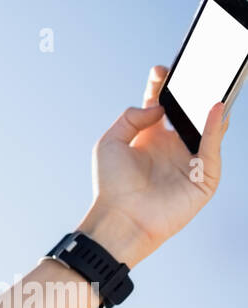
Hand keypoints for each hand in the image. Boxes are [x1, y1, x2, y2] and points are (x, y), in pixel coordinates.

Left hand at [77, 64, 230, 266]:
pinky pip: (213, 149)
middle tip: (198, 70)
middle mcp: (171, 148)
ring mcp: (189, 163)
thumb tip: (159, 106)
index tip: (162, 70)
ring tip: (213, 84)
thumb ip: (131, 117)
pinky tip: (214, 110)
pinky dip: (216, 128)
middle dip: (195, 93)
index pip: (161, 106)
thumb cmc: (110, 186)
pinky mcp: (203, 179)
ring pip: (208, 129)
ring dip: (212, 108)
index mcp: (149, 140)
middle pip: (190, 114)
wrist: (119, 219)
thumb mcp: (110, 143)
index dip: (162, 86)